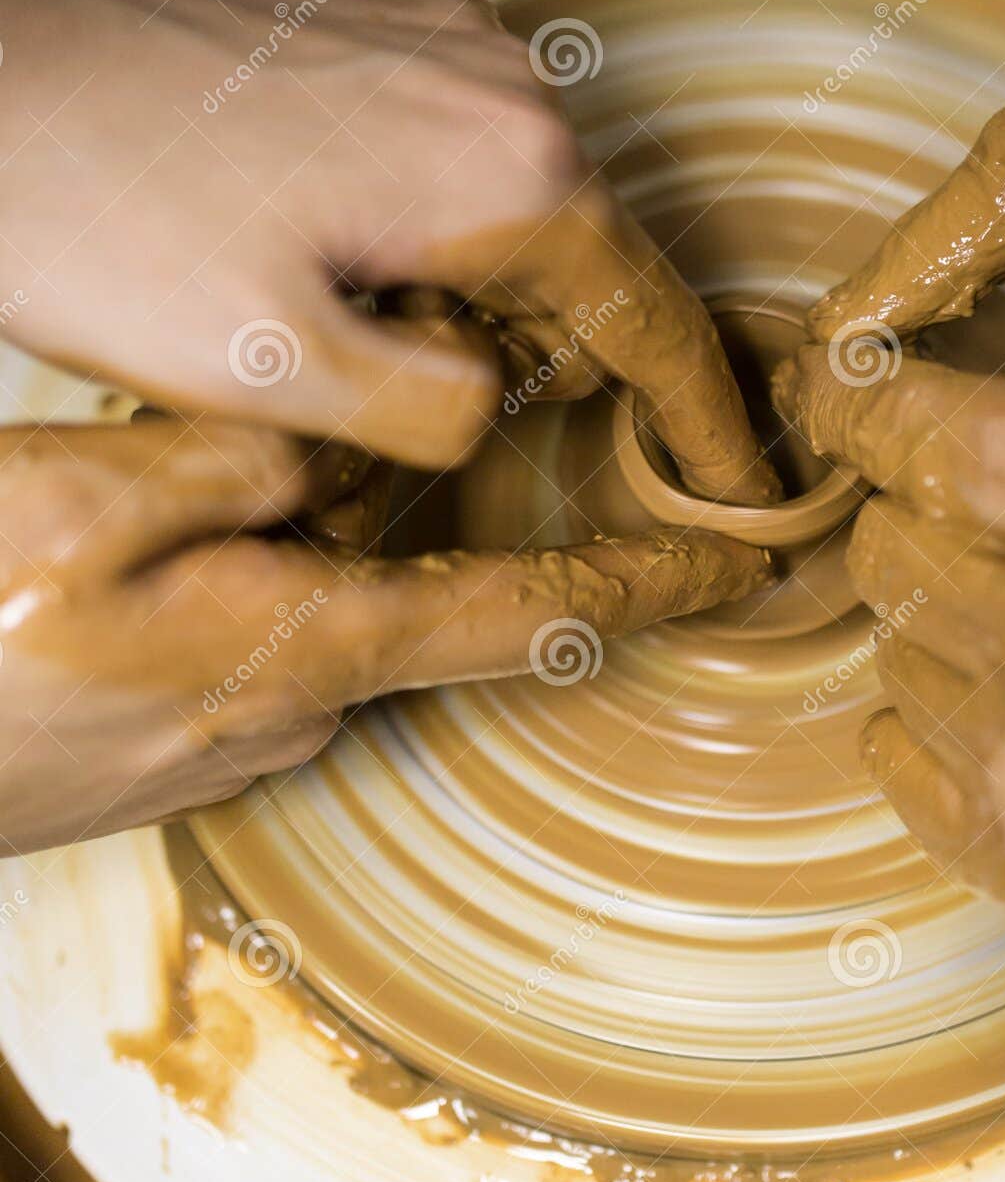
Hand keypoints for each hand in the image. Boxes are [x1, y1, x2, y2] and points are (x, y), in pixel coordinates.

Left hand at [0, 0, 776, 502]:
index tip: (742, 485)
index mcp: (507, 168)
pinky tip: (327, 242)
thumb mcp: (277, 374)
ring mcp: (439, 27)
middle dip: (544, 355)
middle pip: (584, 259)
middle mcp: (501, 76)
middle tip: (430, 412)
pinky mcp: (378, 11)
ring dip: (470, 285)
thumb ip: (436, 414)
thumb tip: (491, 400)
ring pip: (514, 199)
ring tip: (338, 318)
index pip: (654, 321)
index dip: (706, 420)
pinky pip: (456, 137)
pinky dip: (430, 214)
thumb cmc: (95, 207)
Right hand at [0, 417, 767, 853]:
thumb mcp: (86, 502)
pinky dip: (248, 578)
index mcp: (308, 643)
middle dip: (415, 514)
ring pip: (324, 606)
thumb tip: (336, 450)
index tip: (741, 568)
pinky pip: (257, 637)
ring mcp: (233, 735)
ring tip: (201, 495)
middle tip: (355, 439)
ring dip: (308, 542)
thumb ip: (241, 463)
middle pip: (417, 589)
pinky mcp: (176, 742)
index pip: (534, 614)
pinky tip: (158, 547)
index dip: (648, 585)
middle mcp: (298, 707)